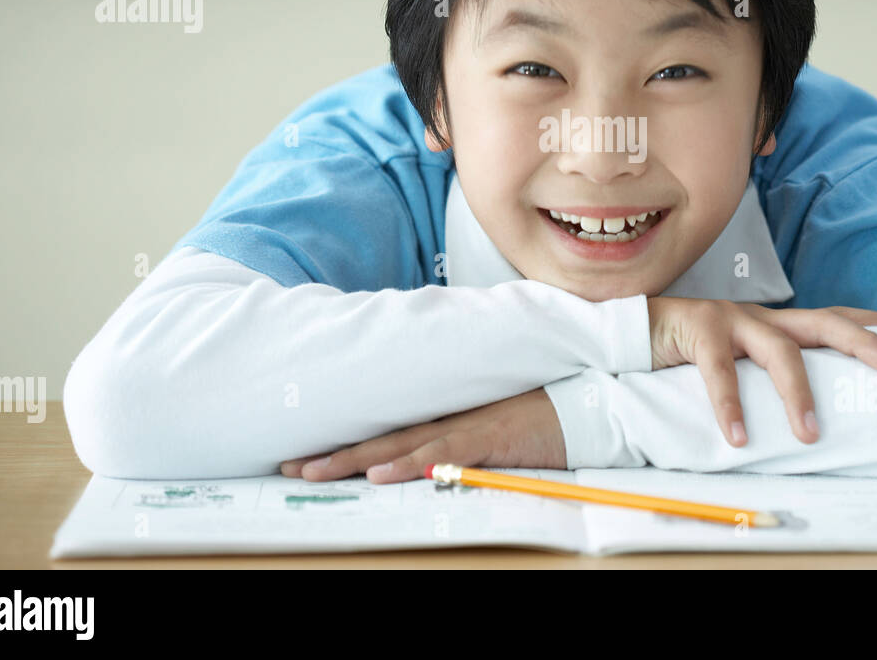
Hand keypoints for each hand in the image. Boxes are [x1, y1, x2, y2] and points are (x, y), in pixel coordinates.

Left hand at [278, 388, 565, 483]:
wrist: (590, 402)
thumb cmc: (546, 412)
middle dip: (332, 452)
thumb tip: (428, 446)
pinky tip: (380, 474)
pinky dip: (410, 464)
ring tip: (313, 471)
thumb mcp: (496, 416)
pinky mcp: (489, 438)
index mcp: (449, 410)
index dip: (346, 440)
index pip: (388, 426)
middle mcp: (450, 414)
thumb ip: (463, 425)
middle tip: (286, 466)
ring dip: (353, 460)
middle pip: (380, 434)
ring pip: (400, 443)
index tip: (306, 452)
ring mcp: (468, 424)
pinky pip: (443, 453)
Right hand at [648, 297, 876, 447]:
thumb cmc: (694, 351)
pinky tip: (738, 436)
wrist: (635, 329)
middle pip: (823, 321)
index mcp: (779, 323)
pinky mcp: (699, 330)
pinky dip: (730, 406)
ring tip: (809, 435)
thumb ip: (773, 372)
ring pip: (778, 350)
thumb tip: (814, 413)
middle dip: (861, 341)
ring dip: (797, 393)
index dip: (876, 322)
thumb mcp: (742, 359)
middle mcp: (763, 316)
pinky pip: (719, 371)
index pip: (837, 317)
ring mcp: (732, 319)